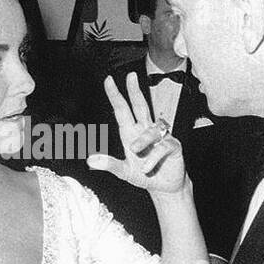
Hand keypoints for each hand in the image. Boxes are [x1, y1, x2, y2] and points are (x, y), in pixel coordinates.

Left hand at [87, 73, 186, 194]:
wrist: (164, 187)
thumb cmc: (144, 175)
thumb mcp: (124, 172)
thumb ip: (109, 165)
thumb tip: (90, 160)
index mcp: (131, 133)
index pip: (122, 110)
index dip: (116, 96)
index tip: (109, 81)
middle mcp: (145, 131)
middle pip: (141, 106)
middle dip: (135, 91)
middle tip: (131, 76)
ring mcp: (160, 137)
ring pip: (150, 130)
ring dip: (142, 141)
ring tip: (135, 152)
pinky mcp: (173, 146)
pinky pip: (162, 146)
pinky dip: (153, 158)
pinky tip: (147, 167)